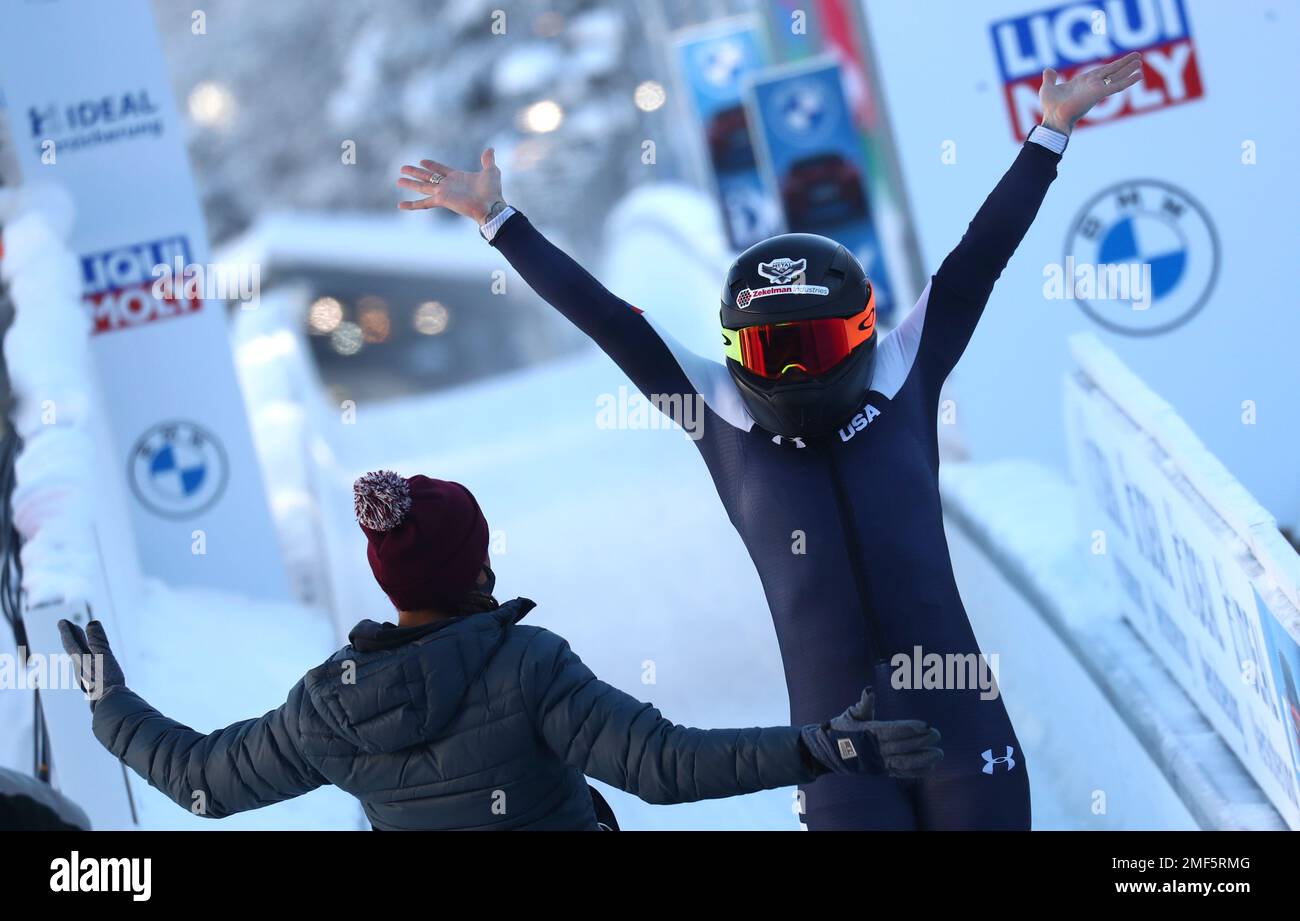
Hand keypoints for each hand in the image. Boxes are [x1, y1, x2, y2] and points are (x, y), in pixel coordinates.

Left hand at [57, 619, 125, 710]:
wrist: (110, 703)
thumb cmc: (106, 680)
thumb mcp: (104, 656)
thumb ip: (98, 640)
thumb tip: (92, 622)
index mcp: (80, 661)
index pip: (71, 642)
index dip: (67, 631)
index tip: (62, 622)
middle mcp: (81, 668)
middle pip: (74, 649)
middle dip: (72, 637)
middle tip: (69, 626)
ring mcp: (88, 676)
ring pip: (81, 657)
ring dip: (81, 645)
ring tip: (83, 639)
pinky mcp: (96, 682)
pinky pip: (89, 664)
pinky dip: (89, 656)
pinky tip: (95, 660)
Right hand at [397, 148, 503, 223]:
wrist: (491, 205)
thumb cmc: (492, 191)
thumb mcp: (491, 171)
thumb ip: (487, 160)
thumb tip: (490, 149)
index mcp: (457, 177)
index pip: (440, 170)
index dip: (431, 165)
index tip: (422, 161)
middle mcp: (448, 185)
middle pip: (427, 177)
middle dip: (415, 172)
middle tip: (402, 168)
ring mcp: (443, 193)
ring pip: (422, 186)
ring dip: (410, 183)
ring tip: (398, 180)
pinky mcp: (441, 200)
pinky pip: (423, 203)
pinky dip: (411, 204)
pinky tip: (400, 205)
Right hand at [801, 689, 942, 778]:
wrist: (828, 753)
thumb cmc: (841, 729)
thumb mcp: (850, 714)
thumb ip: (863, 704)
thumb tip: (869, 690)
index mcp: (868, 733)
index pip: (892, 731)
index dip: (910, 728)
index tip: (926, 724)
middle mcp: (874, 750)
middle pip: (902, 747)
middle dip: (921, 741)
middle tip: (937, 735)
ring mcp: (878, 763)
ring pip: (904, 763)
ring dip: (923, 759)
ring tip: (939, 754)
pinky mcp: (880, 771)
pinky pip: (900, 773)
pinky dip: (915, 772)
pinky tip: (930, 767)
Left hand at [1039, 51, 1142, 134]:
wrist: (1053, 119)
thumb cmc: (1050, 108)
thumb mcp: (1048, 88)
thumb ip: (1050, 78)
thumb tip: (1048, 69)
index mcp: (1083, 83)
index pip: (1101, 71)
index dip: (1111, 66)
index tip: (1121, 61)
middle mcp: (1092, 85)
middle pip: (1112, 71)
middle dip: (1124, 63)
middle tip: (1137, 56)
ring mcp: (1097, 89)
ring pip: (1117, 76)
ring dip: (1129, 69)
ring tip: (1140, 62)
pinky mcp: (1100, 93)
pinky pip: (1118, 85)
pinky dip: (1129, 80)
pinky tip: (1139, 74)